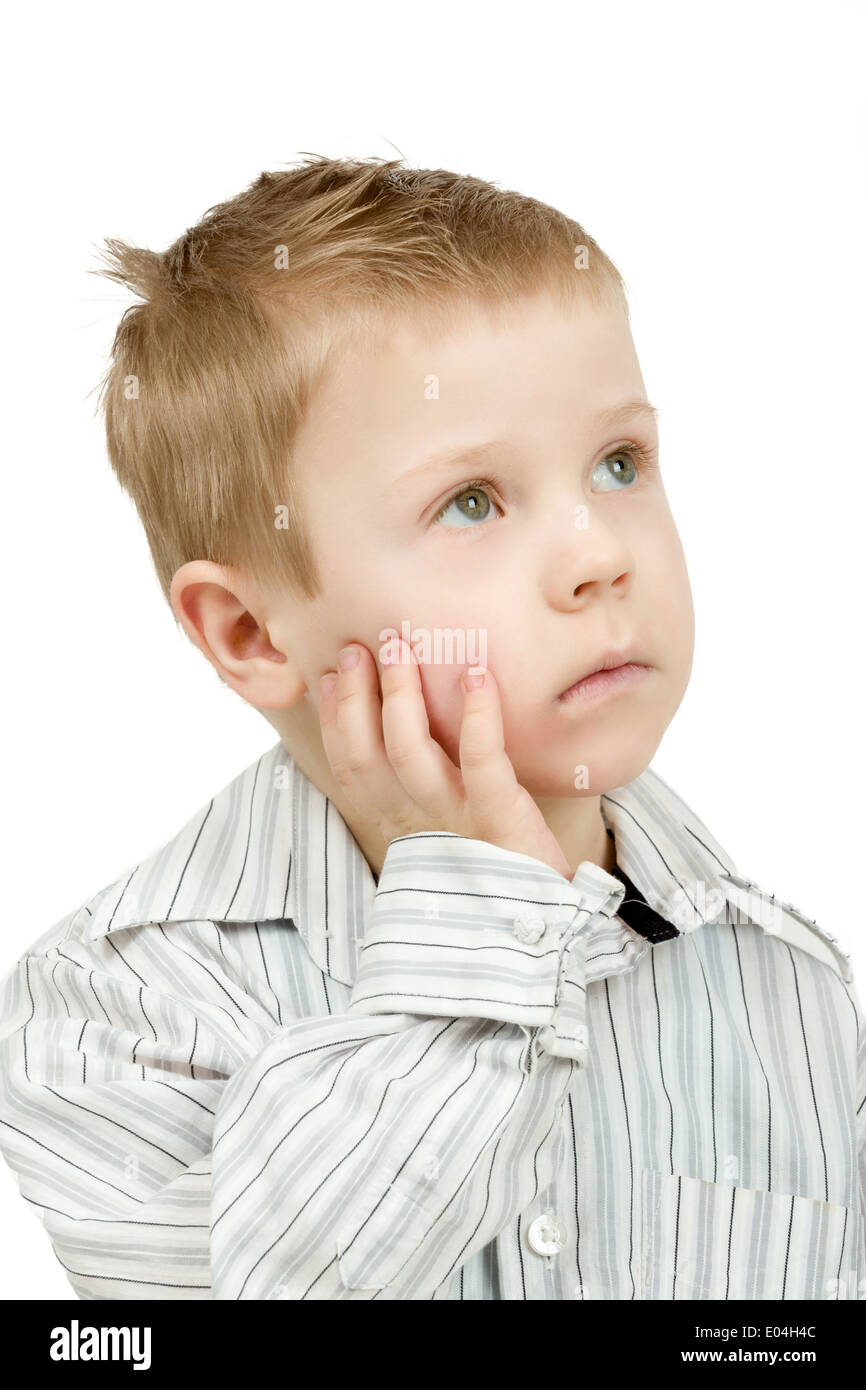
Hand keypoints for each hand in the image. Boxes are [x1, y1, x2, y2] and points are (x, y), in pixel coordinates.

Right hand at [316, 637, 573, 879]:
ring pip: (410, 752)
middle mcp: (420, 822)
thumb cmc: (499, 861)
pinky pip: (481, 761)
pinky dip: (477, 716)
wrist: (548, 920)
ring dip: (399, 695)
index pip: (351, 770)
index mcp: (403, 824)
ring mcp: (457, 819)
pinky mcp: (500, 817)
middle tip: (355, 648)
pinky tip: (476, 676)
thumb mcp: (451, 825)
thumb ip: (427, 785)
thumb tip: (408, 727)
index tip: (326, 678)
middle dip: (354, 698)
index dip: (333, 722)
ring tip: (398, 647)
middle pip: (369, 756)